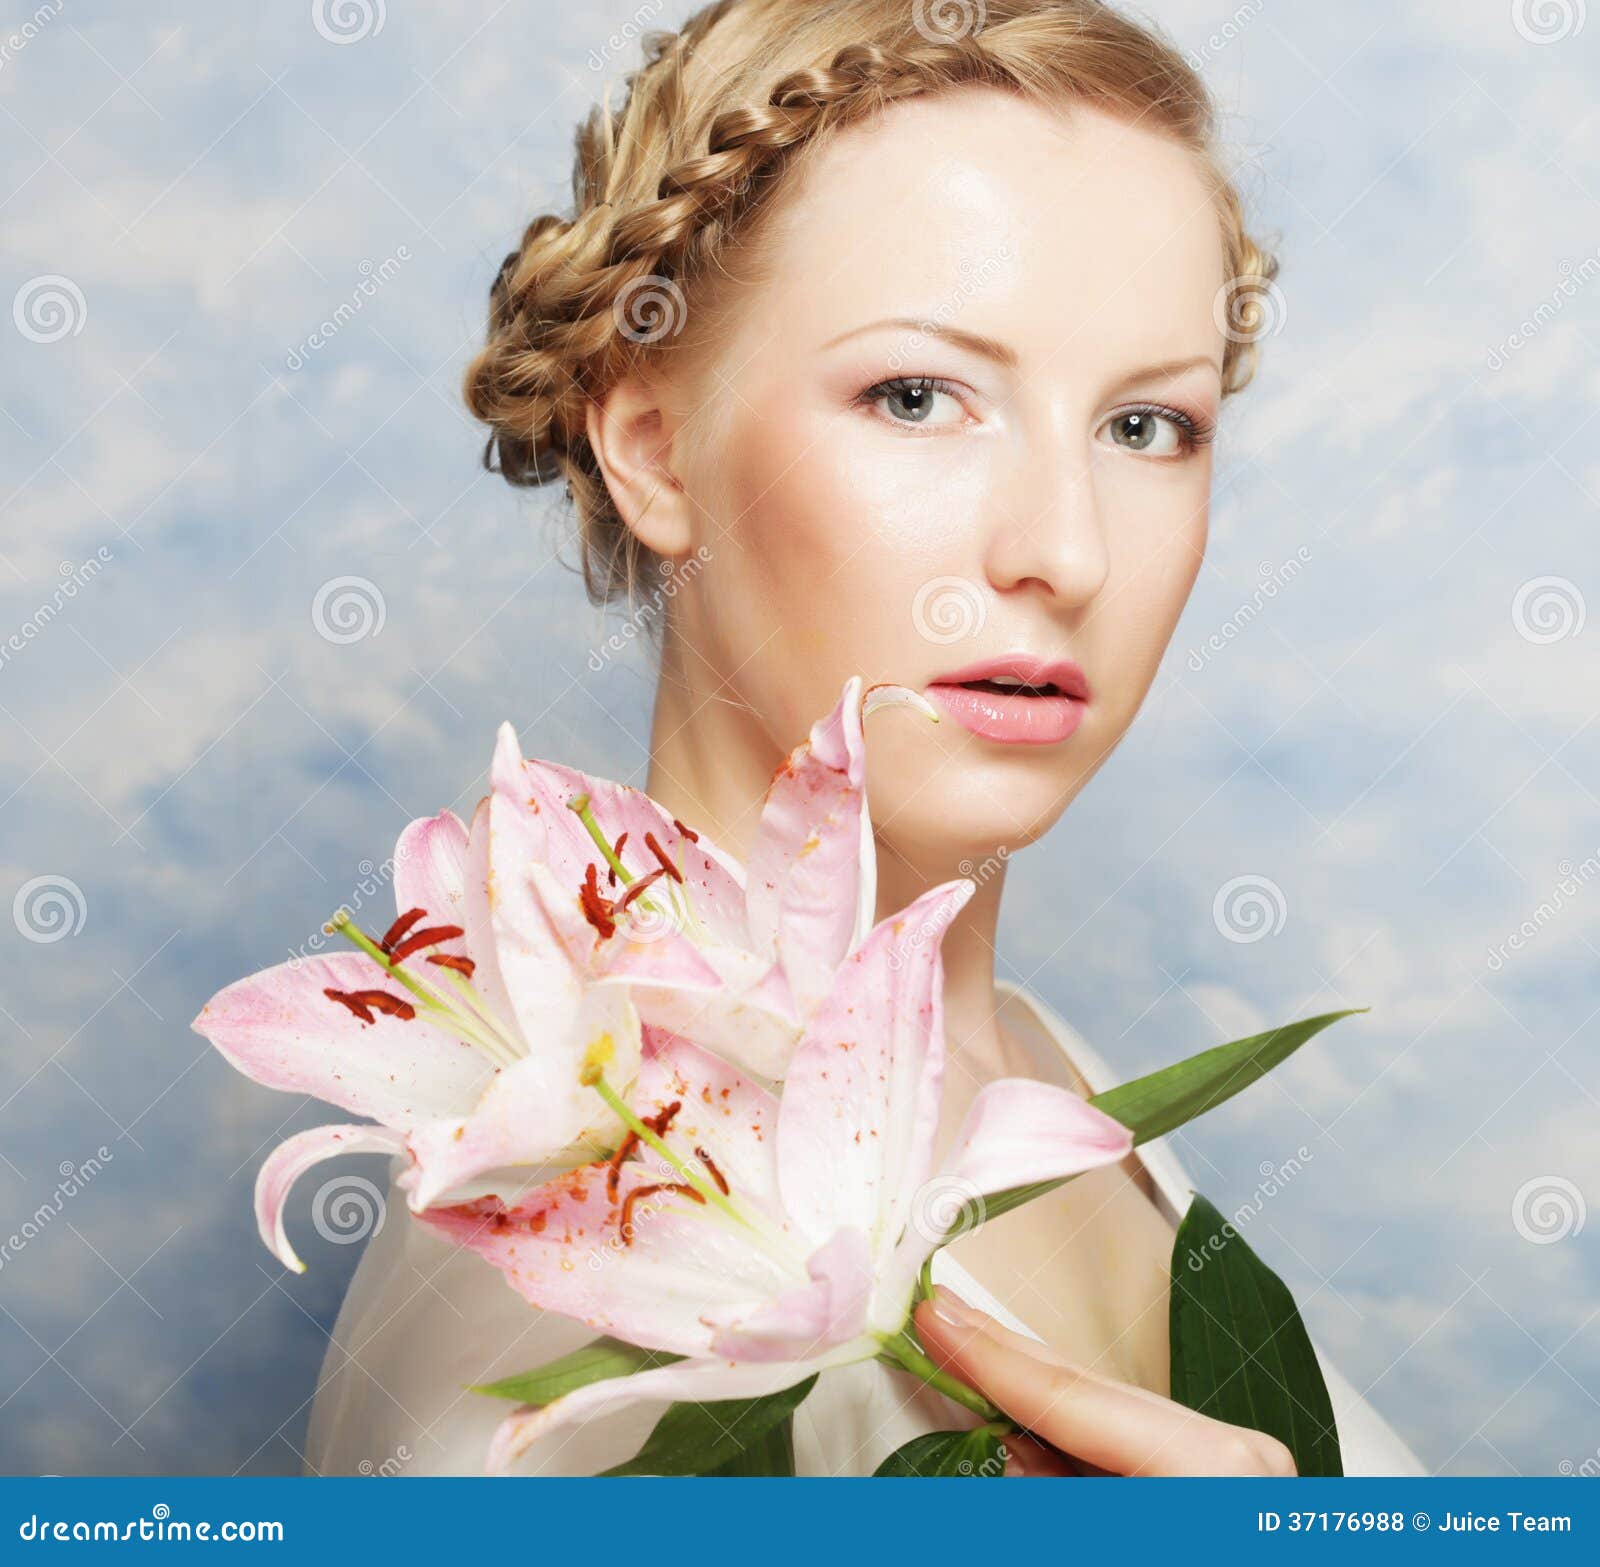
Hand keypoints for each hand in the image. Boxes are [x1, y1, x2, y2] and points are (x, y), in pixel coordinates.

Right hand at [913, 1287, 1298, 1476]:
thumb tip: (1002, 1441)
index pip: (1074, 1396)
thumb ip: (1044, 1490)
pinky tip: (1020, 1420)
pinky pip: (1131, 1446)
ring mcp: (1240, 1468)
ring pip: (1107, 1417)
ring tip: (959, 1343)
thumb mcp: (1097, 1534)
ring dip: (1031, 1393)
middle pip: (1091, 1395)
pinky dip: (1073, 1436)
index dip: (991, 1355)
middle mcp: (1236, 1455)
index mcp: (1215, 1468)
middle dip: (1005, 1360)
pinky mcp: (1228, 1486)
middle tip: (934, 1313)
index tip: (931, 1314)